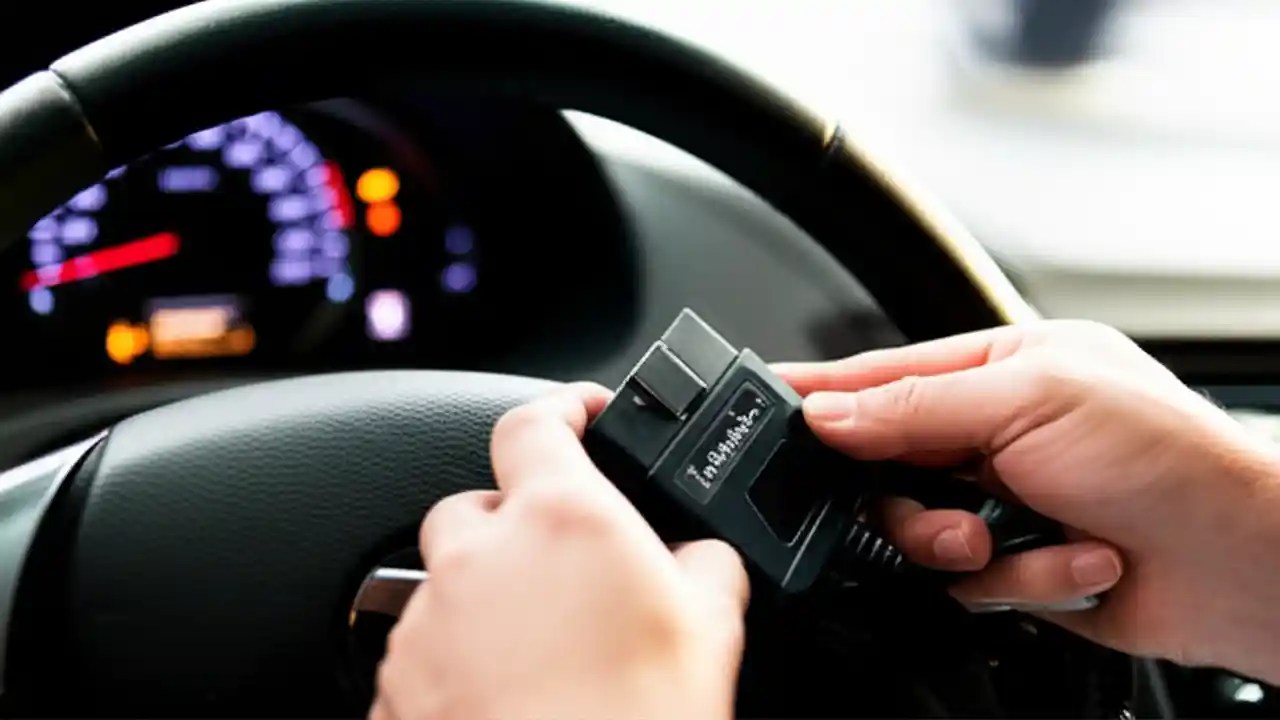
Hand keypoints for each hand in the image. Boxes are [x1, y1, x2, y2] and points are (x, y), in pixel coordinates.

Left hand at [370, 383, 748, 719]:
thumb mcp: (711, 629)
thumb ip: (703, 564)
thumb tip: (702, 557)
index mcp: (562, 520)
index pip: (535, 419)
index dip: (562, 407)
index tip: (580, 414)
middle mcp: (481, 556)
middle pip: (482, 505)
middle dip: (519, 529)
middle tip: (568, 575)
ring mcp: (429, 621)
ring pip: (449, 581)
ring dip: (489, 598)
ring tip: (544, 654)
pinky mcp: (397, 682)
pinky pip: (421, 647)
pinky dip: (457, 657)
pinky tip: (507, 696)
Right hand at [775, 320, 1279, 682]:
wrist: (1246, 564)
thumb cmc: (1171, 459)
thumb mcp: (1032, 403)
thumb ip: (916, 408)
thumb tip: (828, 412)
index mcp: (997, 371)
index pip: (879, 377)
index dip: (818, 393)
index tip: (761, 404)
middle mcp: (993, 435)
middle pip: (884, 466)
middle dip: (909, 501)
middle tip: (949, 513)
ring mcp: (1003, 502)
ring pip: (916, 534)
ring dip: (964, 548)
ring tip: (1013, 540)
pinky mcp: (1016, 566)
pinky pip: (967, 585)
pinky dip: (1020, 581)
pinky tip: (1075, 561)